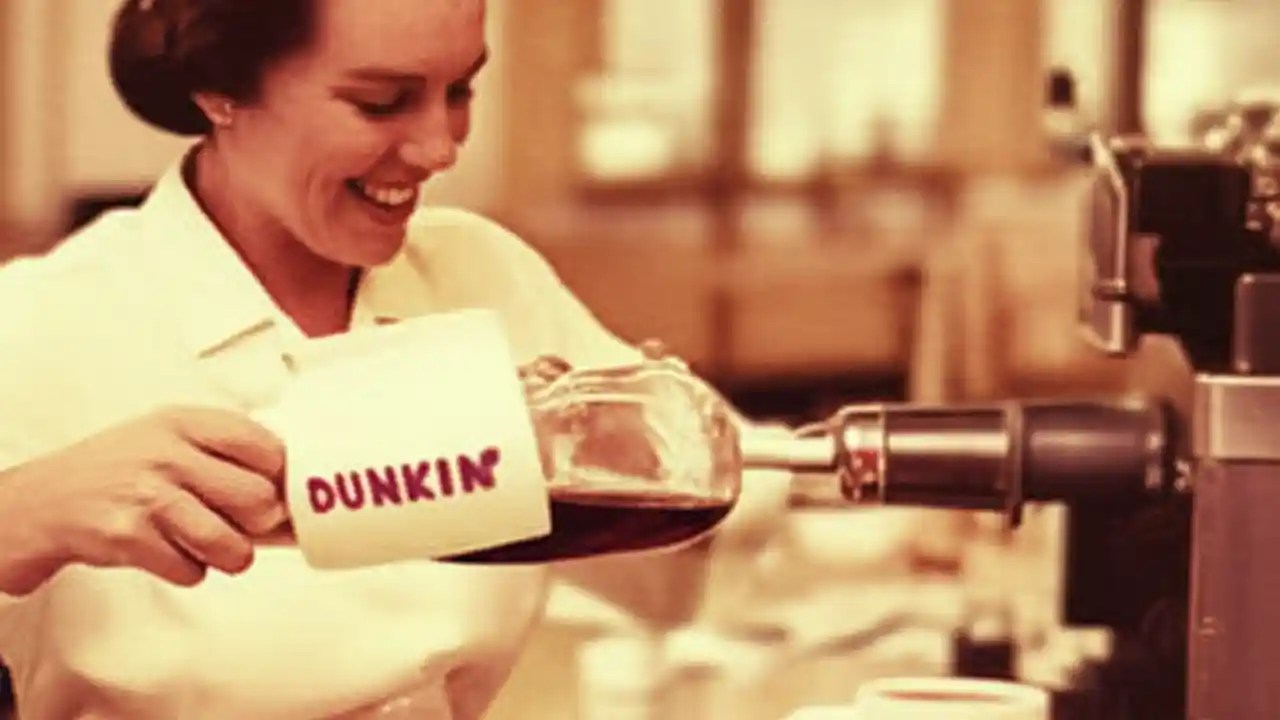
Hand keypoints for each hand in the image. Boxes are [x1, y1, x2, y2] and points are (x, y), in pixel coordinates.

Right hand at [0, 406, 285, 595]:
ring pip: (231, 544)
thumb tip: (291, 486)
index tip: (273, 486)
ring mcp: (148, 496)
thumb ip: (224, 451)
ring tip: (210, 542)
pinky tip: (168, 549)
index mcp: (184, 421)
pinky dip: (189, 570)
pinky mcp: (130, 537)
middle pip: (257, 500)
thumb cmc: (123, 469)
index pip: (263, 446)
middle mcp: (167, 454)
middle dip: (257, 522)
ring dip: (229, 554)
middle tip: (241, 522)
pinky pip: (193, 571)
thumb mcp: (169, 437)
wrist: (45, 501)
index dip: (278, 474)